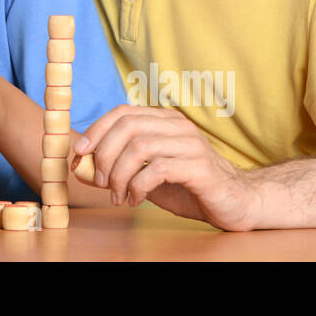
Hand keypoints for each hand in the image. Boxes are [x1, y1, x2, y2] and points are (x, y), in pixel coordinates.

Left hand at [73, 104, 262, 231]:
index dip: (97, 130)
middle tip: (100, 181)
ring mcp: (191, 144)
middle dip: (105, 155)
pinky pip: (157, 169)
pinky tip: (135, 200)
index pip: (123, 112)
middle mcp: (178, 126)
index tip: (79, 153)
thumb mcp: (149, 173)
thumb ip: (121, 166)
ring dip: (120, 175)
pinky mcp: (199, 167)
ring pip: (140, 148)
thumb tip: (83, 166)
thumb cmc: (189, 187)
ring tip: (118, 196)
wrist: (236, 202)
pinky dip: (138, 186)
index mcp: (166, 120)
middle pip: (128, 127)